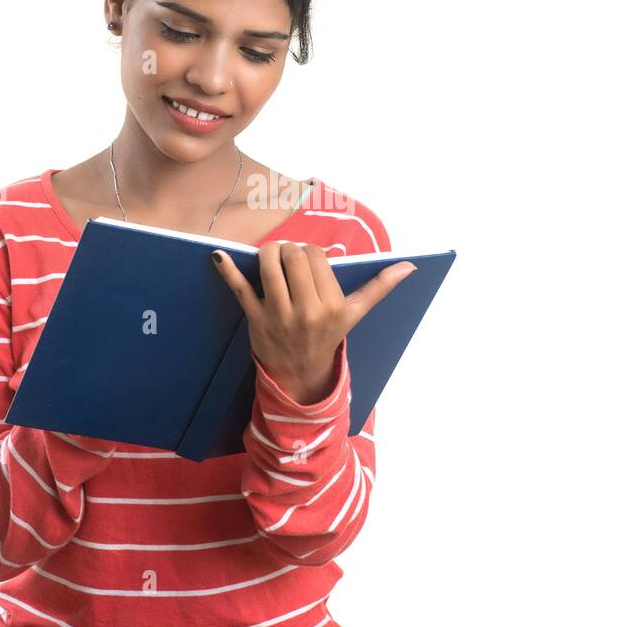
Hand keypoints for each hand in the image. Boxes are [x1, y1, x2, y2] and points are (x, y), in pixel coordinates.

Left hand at [211, 242, 416, 404]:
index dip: (309, 253)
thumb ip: (379, 287)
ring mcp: (279, 315)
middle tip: (289, 260)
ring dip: (268, 253)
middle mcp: (307, 310)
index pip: (317, 257)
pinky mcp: (255, 319)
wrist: (301, 375)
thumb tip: (409, 266)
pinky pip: (239, 289)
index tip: (308, 263)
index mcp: (333, 306)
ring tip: (272, 258)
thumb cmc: (328, 337)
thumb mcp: (355, 314)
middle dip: (290, 251)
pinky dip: (228, 271)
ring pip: (269, 265)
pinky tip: (219, 256)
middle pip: (293, 257)